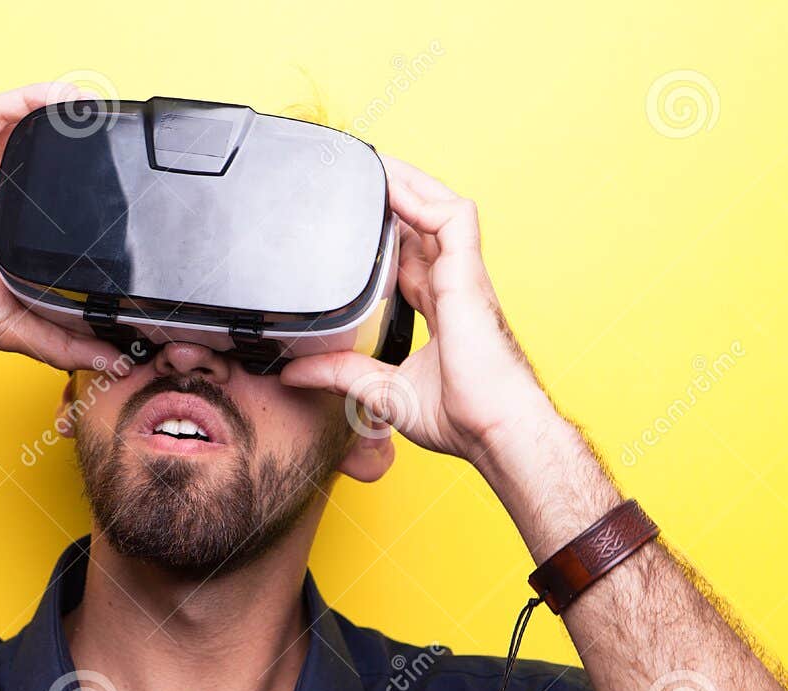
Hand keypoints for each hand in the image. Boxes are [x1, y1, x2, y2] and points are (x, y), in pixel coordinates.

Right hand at [0, 82, 119, 370]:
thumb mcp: (12, 326)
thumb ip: (59, 343)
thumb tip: (109, 366)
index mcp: (10, 227)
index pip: (59, 199)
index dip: (93, 188)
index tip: (132, 187)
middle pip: (47, 157)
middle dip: (83, 146)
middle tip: (123, 141)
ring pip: (26, 127)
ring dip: (63, 115)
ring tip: (100, 109)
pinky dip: (29, 99)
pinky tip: (60, 96)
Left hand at [279, 156, 551, 462]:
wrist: (494, 429)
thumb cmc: (461, 417)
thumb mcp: (380, 389)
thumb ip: (338, 373)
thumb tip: (294, 372)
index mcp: (439, 310)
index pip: (412, 258)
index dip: (388, 235)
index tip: (356, 223)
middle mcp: (452, 287)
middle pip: (425, 225)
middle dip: (396, 198)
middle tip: (358, 179)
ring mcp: (463, 277)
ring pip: (440, 209)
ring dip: (409, 184)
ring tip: (373, 165)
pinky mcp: (468, 275)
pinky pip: (453, 216)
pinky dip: (425, 197)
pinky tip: (393, 187)